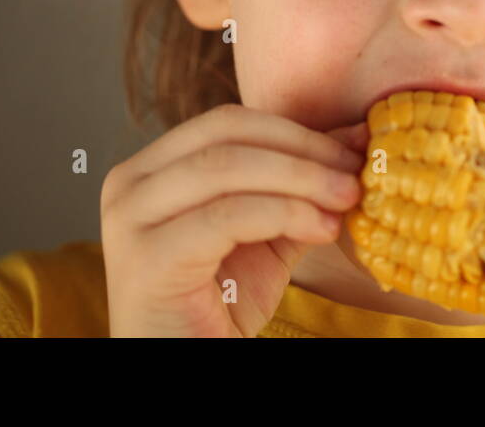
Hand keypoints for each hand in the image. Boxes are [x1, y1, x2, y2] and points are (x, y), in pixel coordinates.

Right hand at [100, 103, 367, 336]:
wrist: (184, 363)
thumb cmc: (222, 304)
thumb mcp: (269, 230)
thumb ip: (301, 184)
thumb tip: (355, 136)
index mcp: (152, 167)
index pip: (228, 122)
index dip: (295, 131)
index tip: (353, 149)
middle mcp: (129, 183)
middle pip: (227, 134)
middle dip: (302, 150)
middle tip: (355, 173)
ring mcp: (131, 218)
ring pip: (228, 168)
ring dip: (301, 180)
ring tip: (346, 201)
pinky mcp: (147, 258)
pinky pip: (226, 216)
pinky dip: (283, 213)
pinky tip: (320, 229)